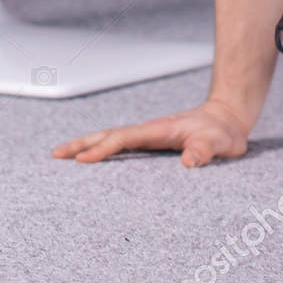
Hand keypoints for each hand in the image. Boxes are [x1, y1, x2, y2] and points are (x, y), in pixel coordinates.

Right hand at [51, 99, 249, 166]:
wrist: (227, 120)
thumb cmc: (223, 133)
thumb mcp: (220, 143)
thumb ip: (206, 150)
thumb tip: (190, 162)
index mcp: (159, 130)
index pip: (125, 138)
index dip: (103, 148)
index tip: (83, 159)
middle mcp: (148, 131)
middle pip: (108, 134)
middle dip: (81, 143)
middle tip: (55, 155)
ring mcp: (147, 136)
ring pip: (110, 138)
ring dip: (86, 144)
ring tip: (61, 156)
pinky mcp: (150, 143)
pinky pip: (120, 146)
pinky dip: (100, 150)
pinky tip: (90, 159)